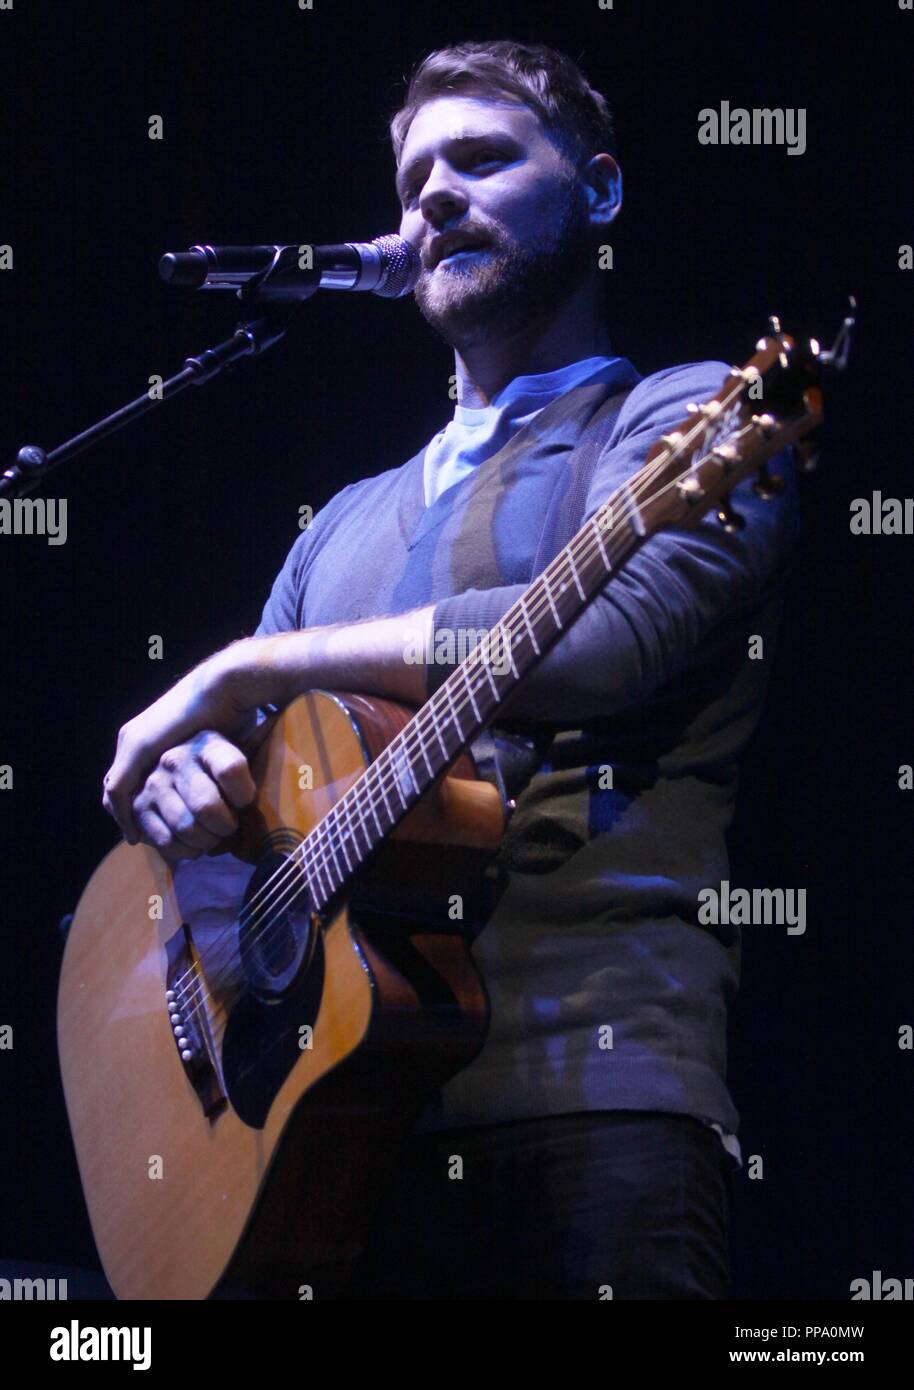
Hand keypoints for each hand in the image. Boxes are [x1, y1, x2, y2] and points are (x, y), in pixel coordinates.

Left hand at [102, 647, 261, 842]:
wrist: (226, 688)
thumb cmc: (229, 711)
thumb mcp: (211, 745)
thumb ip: (202, 762)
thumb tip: (215, 785)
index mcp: (151, 733)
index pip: (132, 774)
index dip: (139, 800)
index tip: (152, 822)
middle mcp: (134, 736)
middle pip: (117, 783)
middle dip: (125, 811)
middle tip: (140, 836)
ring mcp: (133, 741)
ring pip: (113, 789)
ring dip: (123, 816)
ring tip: (137, 838)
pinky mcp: (137, 746)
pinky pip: (118, 789)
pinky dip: (124, 813)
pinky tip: (135, 833)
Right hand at [126, 731, 256, 861]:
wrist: (186, 775)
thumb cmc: (225, 771)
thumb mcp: (244, 759)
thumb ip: (250, 770)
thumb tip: (248, 801)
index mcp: (206, 742)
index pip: (231, 770)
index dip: (243, 795)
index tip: (244, 800)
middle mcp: (174, 758)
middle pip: (207, 806)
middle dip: (224, 826)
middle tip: (228, 825)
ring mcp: (153, 782)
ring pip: (187, 826)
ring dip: (205, 841)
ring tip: (212, 835)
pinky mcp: (138, 806)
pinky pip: (166, 841)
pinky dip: (185, 851)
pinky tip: (192, 844)